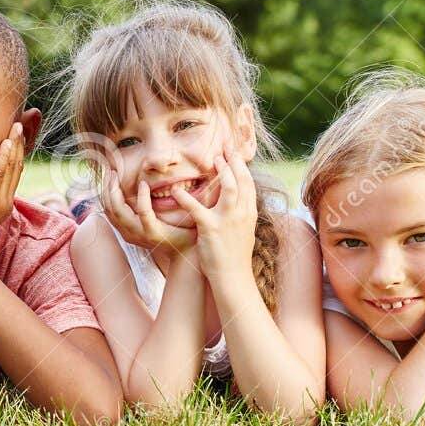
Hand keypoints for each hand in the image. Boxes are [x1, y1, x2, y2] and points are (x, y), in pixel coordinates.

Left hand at [0, 122, 24, 265]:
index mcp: (0, 202)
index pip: (12, 172)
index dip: (16, 152)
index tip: (15, 135)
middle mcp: (4, 199)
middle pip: (17, 166)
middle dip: (20, 143)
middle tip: (22, 122)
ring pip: (12, 167)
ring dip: (15, 144)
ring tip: (17, 125)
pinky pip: (0, 173)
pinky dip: (5, 157)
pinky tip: (7, 142)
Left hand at [100, 169, 195, 260]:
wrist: (180, 255)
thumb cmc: (188, 235)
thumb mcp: (193, 221)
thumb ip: (188, 205)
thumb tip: (178, 186)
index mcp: (154, 232)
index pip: (144, 212)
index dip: (142, 196)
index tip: (144, 182)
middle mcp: (138, 235)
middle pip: (119, 211)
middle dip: (114, 189)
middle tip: (114, 172)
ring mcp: (129, 235)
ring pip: (111, 213)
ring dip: (108, 193)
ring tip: (110, 176)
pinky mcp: (126, 234)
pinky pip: (111, 216)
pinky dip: (108, 201)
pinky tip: (109, 188)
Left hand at [175, 153, 256, 277]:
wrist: (233, 277)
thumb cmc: (235, 256)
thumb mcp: (244, 231)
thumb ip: (241, 213)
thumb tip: (239, 200)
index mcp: (249, 213)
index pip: (248, 183)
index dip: (241, 166)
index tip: (235, 152)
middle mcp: (242, 213)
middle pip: (241, 180)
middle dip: (234, 161)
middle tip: (225, 147)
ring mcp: (228, 220)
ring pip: (229, 189)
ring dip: (221, 172)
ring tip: (212, 160)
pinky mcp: (211, 229)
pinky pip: (197, 209)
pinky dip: (185, 198)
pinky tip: (175, 191)